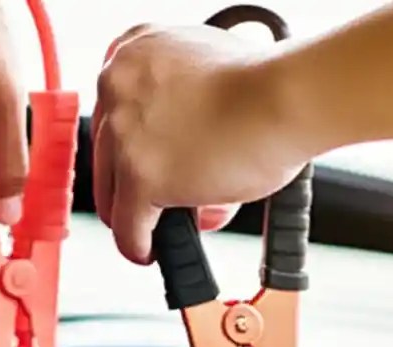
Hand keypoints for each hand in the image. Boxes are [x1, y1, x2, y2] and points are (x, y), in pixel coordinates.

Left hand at [94, 24, 305, 263]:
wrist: (285, 98)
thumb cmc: (266, 83)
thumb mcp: (206, 66)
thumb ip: (181, 95)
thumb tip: (183, 143)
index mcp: (134, 49)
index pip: (113, 107)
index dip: (131, 143)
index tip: (142, 157)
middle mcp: (119, 85)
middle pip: (106, 152)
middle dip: (131, 181)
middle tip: (152, 200)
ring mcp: (124, 133)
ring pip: (111, 192)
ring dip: (135, 214)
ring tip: (156, 229)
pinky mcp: (140, 176)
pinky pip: (127, 226)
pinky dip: (137, 245)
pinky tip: (150, 252)